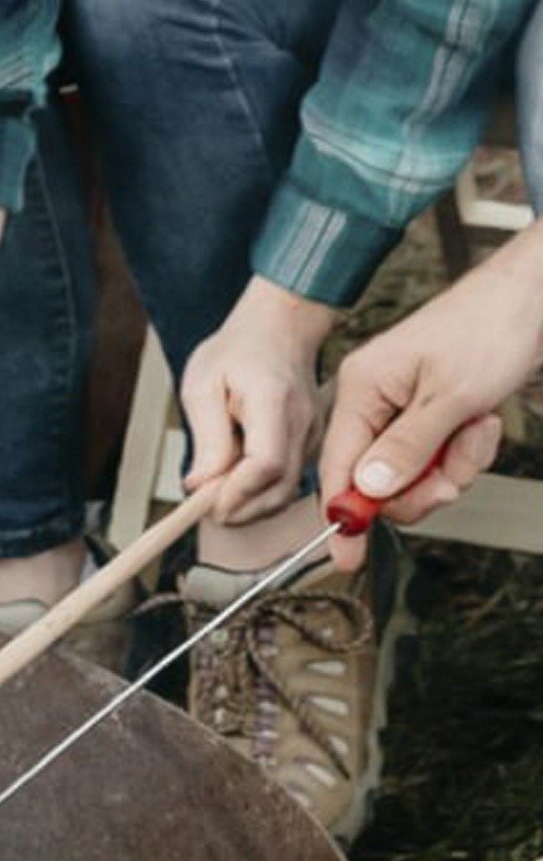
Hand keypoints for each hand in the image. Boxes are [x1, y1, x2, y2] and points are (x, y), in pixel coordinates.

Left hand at [179, 277, 336, 522]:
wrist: (281, 328)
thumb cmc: (239, 350)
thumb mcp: (203, 384)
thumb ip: (206, 437)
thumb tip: (201, 486)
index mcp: (274, 400)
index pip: (266, 463)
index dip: (236, 492)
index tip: (206, 503)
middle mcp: (303, 423)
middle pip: (280, 488)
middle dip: (240, 509)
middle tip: (203, 510)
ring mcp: (313, 436)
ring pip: (286, 491)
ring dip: (250, 506)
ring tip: (214, 498)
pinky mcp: (311, 445)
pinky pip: (288, 481)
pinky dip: (261, 493)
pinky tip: (235, 484)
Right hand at [321, 248, 542, 533]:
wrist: (533, 300)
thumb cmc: (489, 330)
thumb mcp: (451, 397)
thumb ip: (406, 449)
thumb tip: (368, 492)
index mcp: (362, 387)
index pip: (338, 466)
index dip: (343, 516)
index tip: (346, 561)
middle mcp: (375, 399)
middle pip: (378, 481)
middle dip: (421, 485)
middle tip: (451, 477)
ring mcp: (405, 408)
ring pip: (415, 474)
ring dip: (453, 465)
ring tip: (476, 430)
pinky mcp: (433, 413)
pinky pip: (440, 458)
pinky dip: (467, 451)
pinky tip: (483, 422)